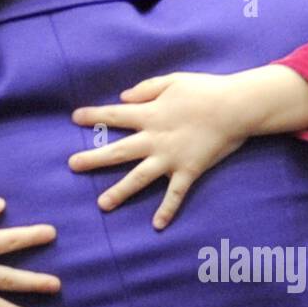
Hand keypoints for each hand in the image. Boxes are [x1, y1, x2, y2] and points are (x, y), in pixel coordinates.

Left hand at [69, 73, 246, 229]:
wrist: (235, 107)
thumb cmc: (205, 90)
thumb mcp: (172, 80)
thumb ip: (145, 89)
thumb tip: (122, 97)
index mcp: (150, 114)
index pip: (115, 115)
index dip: (94, 116)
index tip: (74, 118)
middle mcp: (155, 139)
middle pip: (118, 150)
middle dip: (94, 158)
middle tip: (72, 165)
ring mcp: (170, 158)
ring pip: (139, 177)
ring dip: (120, 191)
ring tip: (102, 204)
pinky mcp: (188, 171)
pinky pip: (175, 194)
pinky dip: (167, 210)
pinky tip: (157, 226)